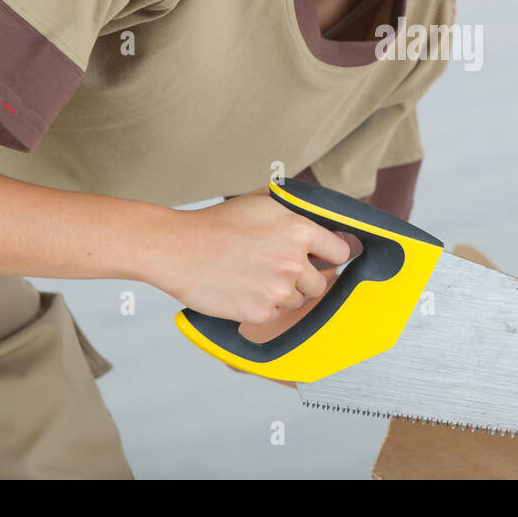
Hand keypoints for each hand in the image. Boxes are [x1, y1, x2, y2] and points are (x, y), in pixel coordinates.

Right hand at [151, 185, 350, 324]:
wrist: (177, 248)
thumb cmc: (216, 223)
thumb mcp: (261, 200)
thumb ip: (295, 208)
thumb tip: (319, 213)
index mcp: (299, 230)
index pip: (340, 251)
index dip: (329, 255)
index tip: (323, 258)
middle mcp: (294, 261)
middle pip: (320, 283)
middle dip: (302, 278)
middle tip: (274, 268)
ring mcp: (277, 289)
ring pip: (296, 300)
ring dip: (281, 293)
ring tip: (252, 276)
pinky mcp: (259, 313)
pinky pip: (274, 315)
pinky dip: (261, 307)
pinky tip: (242, 290)